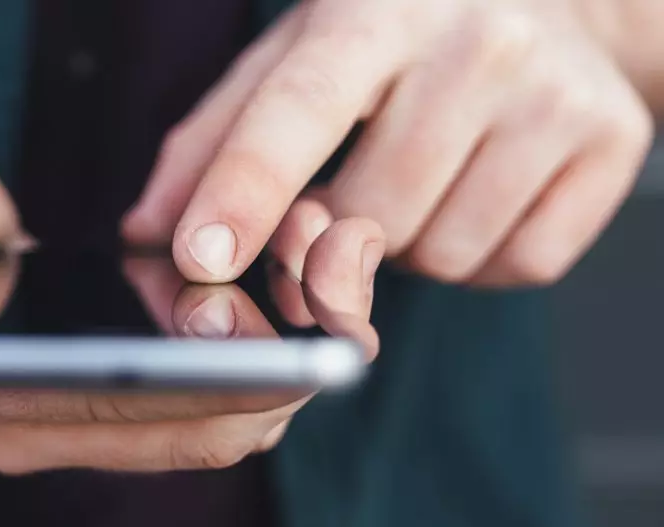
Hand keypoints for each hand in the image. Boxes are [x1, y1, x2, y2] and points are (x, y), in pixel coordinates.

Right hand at [0, 122, 380, 473]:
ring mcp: (76, 416)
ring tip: (312, 250)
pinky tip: (281, 271)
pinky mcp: (109, 392)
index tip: (300, 331)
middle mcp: (34, 429)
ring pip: (224, 418)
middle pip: (201, 432)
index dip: (225, 382)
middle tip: (323, 258)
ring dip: (288, 348)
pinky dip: (265, 342)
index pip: (124, 414)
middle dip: (285, 361)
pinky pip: (213, 389)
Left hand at [123, 0, 653, 285]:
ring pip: (440, 251)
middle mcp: (475, 42)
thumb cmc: (394, 38)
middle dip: (331, 239)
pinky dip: (479, 255)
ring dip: (407, 244)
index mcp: (373, 10)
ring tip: (420, 174)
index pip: (298, 108)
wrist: (550, 0)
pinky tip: (476, 190)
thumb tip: (149, 233)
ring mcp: (555, 93)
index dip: (245, 190)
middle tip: (335, 204)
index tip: (199, 261)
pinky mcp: (612, 143)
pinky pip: (515, 265)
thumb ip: (214, 141)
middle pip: (369, 212)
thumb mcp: (294, 58)